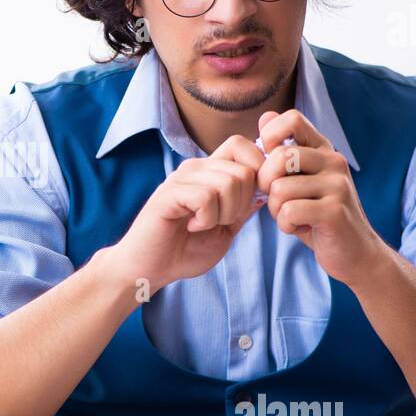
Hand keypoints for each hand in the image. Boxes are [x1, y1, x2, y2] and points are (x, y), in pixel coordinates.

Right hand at [103, 135, 264, 293]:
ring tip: (204, 225)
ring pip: (228, 183)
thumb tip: (265, 190)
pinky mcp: (169, 193)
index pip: (243, 147)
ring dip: (224, 214)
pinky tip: (192, 226)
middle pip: (243, 170)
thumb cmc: (184, 251)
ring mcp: (180, 178)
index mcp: (209, 173)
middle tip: (220, 222)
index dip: (258, 172)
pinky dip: (206, 219)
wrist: (150, 269)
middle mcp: (195, 168)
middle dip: (242, 204)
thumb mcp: (226, 230)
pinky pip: (206, 197)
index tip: (251, 203)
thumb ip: (243, 209)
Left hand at [255, 109, 389, 286]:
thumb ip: (282, 152)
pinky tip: (300, 228)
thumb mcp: (300, 181)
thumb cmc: (319, 216)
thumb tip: (264, 116)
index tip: (268, 163)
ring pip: (279, 189)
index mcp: (324, 149)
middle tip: (277, 200)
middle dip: (265, 183)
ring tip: (293, 217)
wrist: (355, 253)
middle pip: (279, 156)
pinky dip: (286, 225)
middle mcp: (334, 161)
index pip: (292, 118)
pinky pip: (289, 211)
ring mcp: (337, 185)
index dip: (270, 136)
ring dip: (276, 210)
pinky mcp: (334, 211)